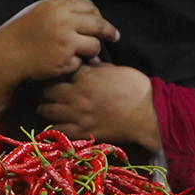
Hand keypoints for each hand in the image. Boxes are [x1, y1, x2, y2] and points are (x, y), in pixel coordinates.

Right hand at [0, 0, 118, 84]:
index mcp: (56, 6)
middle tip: (114, 36)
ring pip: (94, 45)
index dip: (97, 14)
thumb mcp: (38, 12)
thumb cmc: (20, 34)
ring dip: (92, 50)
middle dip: (108, 31)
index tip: (100, 21)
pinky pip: (80, 62)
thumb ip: (60, 11)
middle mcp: (63, 21)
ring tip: (83, 53)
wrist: (6, 55)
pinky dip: (75, 64)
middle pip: (98, 23)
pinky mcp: (65, 60)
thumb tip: (85, 15)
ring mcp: (65, 41)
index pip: (88, 5)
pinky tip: (64, 63)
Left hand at [37, 62, 159, 151]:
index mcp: (85, 77)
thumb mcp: (114, 69)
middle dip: (46, 90)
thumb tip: (86, 63)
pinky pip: (59, 129)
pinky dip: (55, 125)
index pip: (61, 71)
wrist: (148, 113)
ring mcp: (78, 115)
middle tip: (48, 91)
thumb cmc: (134, 87)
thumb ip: (95, 68)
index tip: (56, 73)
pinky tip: (57, 122)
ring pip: (48, 110)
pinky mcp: (83, 131)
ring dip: (46, 107)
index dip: (58, 72)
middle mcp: (76, 95)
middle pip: (48, 91)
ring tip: (47, 107)